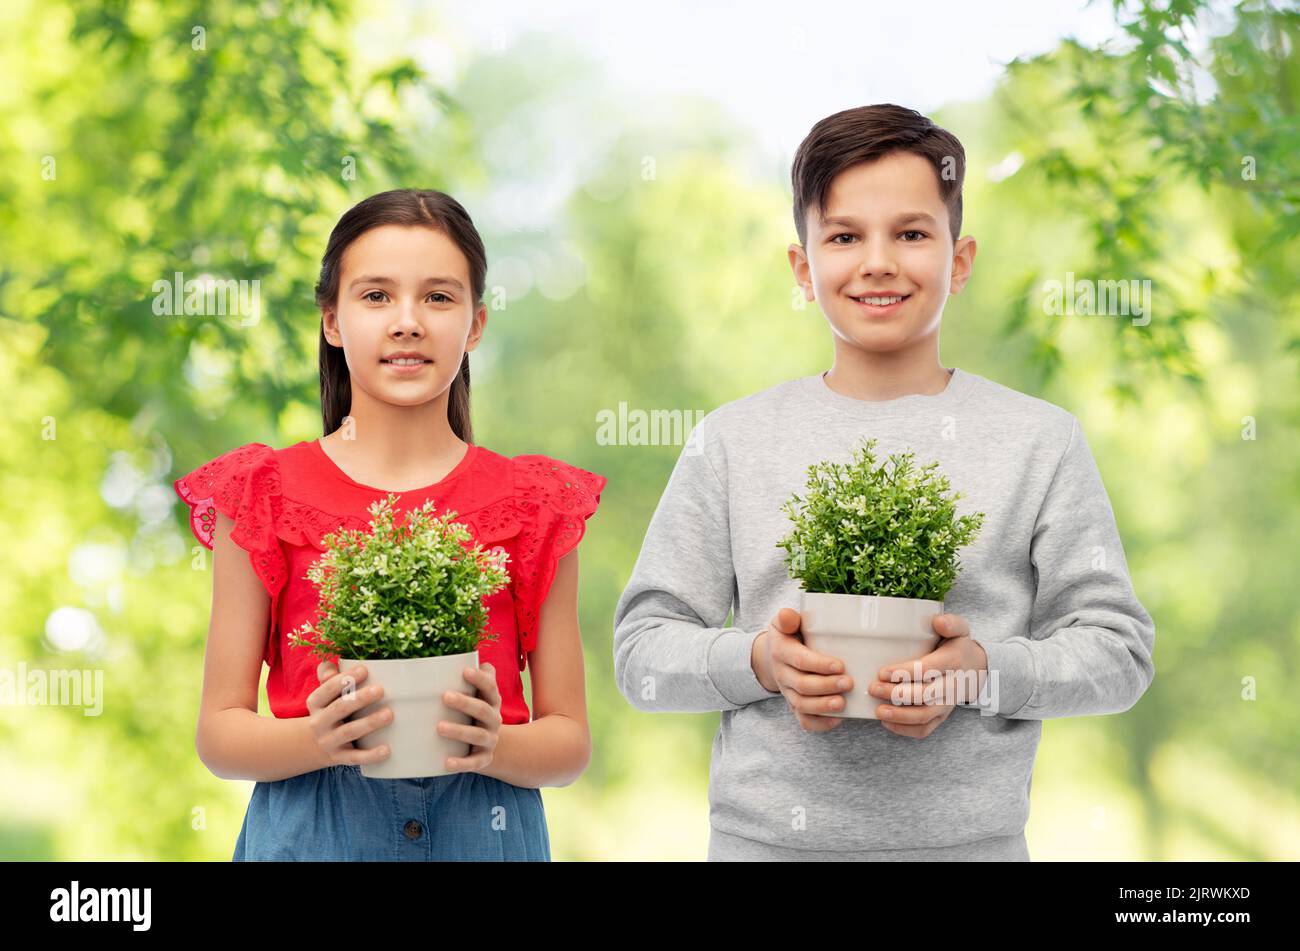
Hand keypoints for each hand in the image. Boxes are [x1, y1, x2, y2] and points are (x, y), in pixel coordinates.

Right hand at [306, 660, 392, 766]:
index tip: (365, 669)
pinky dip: (371, 755)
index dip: (344, 679)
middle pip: (339, 709)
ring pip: (349, 732)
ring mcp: (328, 742)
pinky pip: (355, 758)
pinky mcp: (339, 758)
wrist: (310, 746)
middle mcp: (319, 722)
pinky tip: (387, 750)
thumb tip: (333, 660)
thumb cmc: (328, 710)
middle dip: (359, 699)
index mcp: (315, 703)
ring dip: (369, 723)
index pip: (327, 689)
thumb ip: (328, 677)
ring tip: (389, 714)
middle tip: (381, 689)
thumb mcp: (323, 694)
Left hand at [439, 663, 502, 772]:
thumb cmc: (472, 712)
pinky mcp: (483, 759)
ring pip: (478, 735)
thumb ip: (472, 677)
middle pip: (483, 710)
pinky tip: (446, 762)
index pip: (490, 687)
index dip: (479, 678)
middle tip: (444, 696)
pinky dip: (462, 763)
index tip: (464, 671)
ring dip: (459, 731)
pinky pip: (474, 763)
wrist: (486, 744)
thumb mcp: (476, 694)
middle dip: (465, 703)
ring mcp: (490, 740)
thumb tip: (462, 654)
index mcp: (492, 700)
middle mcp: (494, 719)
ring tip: (439, 727)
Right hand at [753, 607, 851, 732]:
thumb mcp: (784, 623)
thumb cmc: (789, 635)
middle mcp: (783, 674)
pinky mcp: (795, 706)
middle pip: (802, 685)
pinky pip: (803, 720)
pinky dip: (819, 724)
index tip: (840, 665)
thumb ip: (787, 618)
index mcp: (782, 652)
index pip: (799, 660)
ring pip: (802, 705)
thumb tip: (789, 615)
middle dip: (825, 687)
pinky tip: (837, 720)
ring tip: (842, 704)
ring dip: (822, 707)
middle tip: (848, 683)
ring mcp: (788, 692)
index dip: (818, 665)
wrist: (774, 656)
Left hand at [869, 613, 986, 739]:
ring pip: (924, 715)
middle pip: (924, 695)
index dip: (904, 673)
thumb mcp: (960, 629)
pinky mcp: (942, 716)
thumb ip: (950, 623)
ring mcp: (947, 704)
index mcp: (953, 662)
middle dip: (896, 694)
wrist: (976, 670)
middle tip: (873, 688)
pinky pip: (926, 729)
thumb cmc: (958, 646)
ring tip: (878, 711)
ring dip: (900, 716)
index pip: (928, 670)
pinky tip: (886, 722)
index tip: (882, 672)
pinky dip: (905, 730)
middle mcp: (952, 686)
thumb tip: (937, 621)